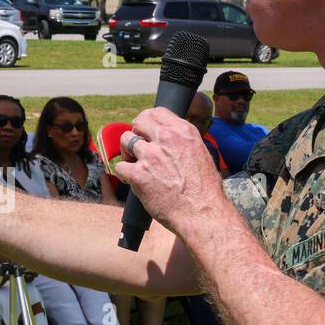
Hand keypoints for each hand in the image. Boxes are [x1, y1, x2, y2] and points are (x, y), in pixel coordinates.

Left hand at [116, 108, 224, 232]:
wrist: (202, 212)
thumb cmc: (205, 190)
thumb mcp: (201, 154)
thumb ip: (183, 143)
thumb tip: (171, 142)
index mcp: (184, 132)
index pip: (157, 112)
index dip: (147, 120)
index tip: (144, 129)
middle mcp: (167, 139)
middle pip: (138, 122)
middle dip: (135, 133)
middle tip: (137, 148)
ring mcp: (151, 155)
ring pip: (125, 140)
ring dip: (128, 152)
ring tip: (134, 164)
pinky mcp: (139, 174)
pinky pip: (119, 167)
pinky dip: (123, 174)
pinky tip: (132, 181)